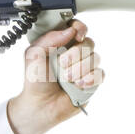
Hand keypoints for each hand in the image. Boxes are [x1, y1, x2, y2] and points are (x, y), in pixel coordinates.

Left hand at [6, 19, 103, 133]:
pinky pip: (101, 74)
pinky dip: (90, 78)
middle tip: (62, 64)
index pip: (77, 27)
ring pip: (96, 58)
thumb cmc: (36, 81)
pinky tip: (79, 84)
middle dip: (76, 54)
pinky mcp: (92, 81)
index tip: (76, 35)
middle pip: (89, 42)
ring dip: (80, 68)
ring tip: (67, 78)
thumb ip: (49, 38)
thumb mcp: (33, 54)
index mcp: (61, 43)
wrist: (40, 105)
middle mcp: (75, 53)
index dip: (80, 28)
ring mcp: (85, 67)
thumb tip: (69, 30)